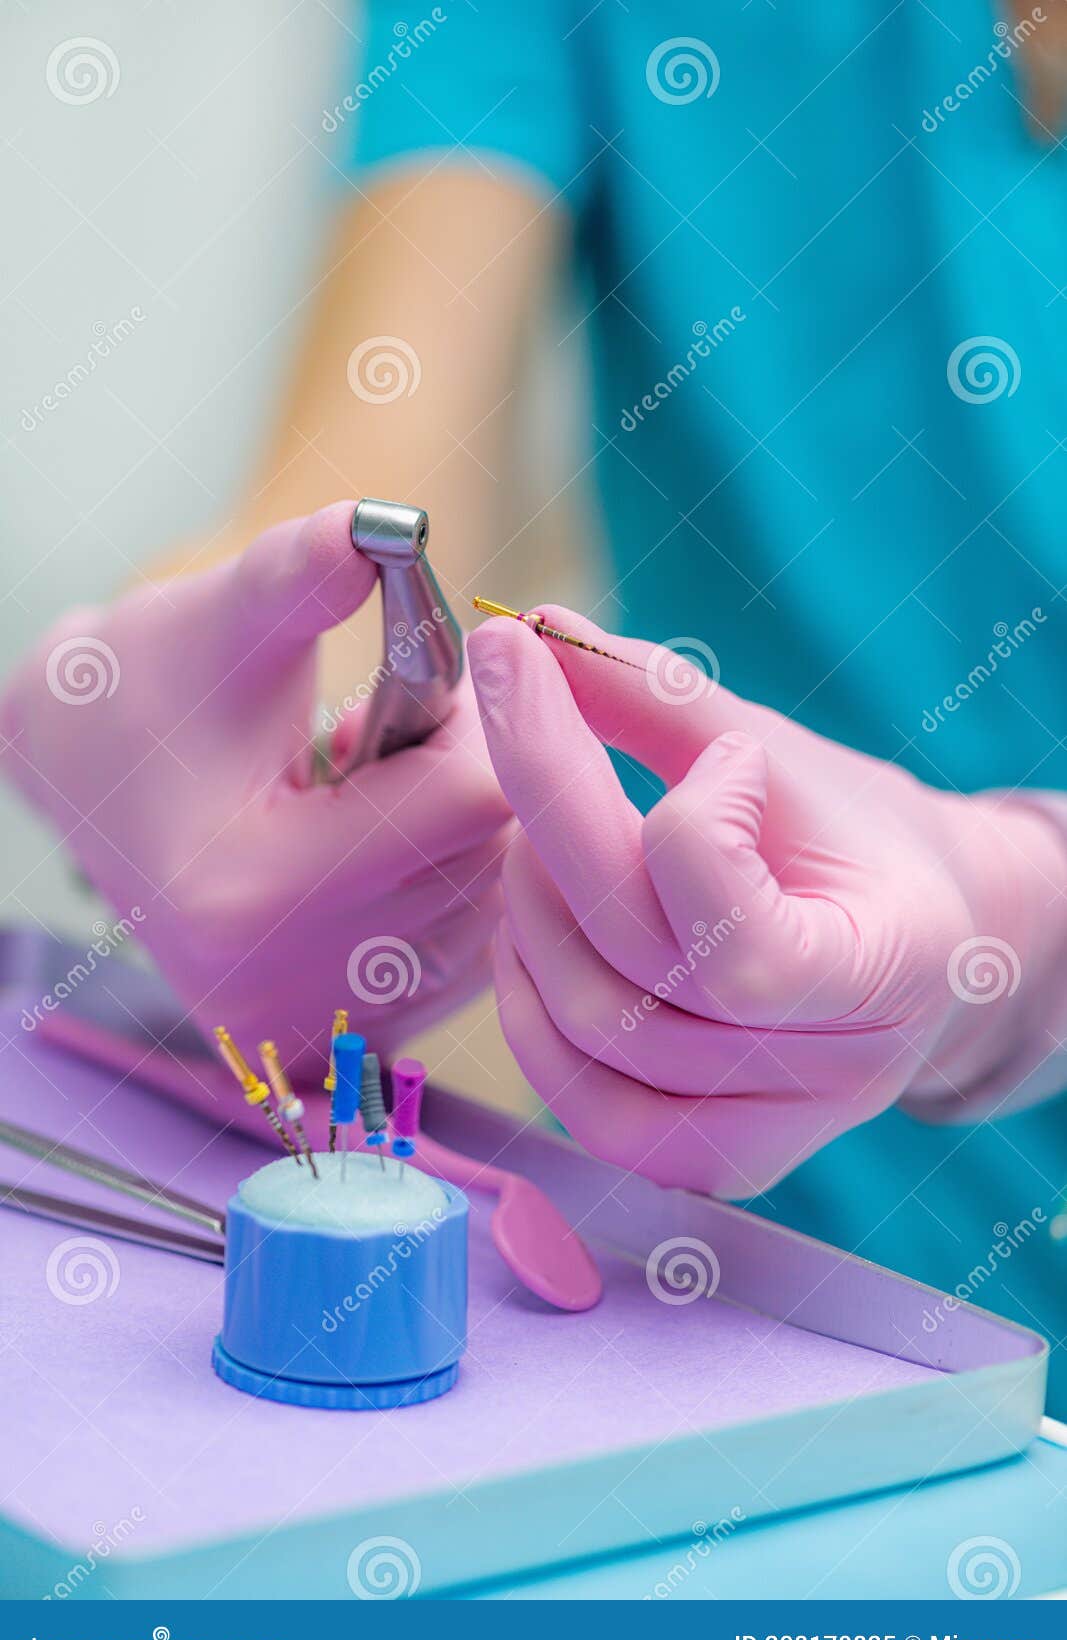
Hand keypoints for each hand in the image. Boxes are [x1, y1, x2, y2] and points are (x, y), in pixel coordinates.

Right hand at [1, 504, 512, 1073]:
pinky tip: (375, 847)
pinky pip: (468, 952)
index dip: (467, 721)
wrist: (90, 775)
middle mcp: (286, 990)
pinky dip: (448, 884)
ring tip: (367, 790)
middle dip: (463, 774)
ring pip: (489, 908)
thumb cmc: (152, 686)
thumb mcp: (223, 618)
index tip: (417, 685)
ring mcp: (315, 1028)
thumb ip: (301, 572)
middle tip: (385, 734)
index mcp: (250, 897)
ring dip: (458, 830)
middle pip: (486, 858)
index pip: (465, 804)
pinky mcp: (341, 1037)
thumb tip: (377, 530)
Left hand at [468, 606, 1066, 1196]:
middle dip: (553, 830)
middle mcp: (837, 1071)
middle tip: (537, 737)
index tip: (723, 751)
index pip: (740, 935)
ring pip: (592, 1034)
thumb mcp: (778, 752)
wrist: (921, 949)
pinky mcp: (711, 1161)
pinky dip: (529, 1013)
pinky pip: (584, 1106)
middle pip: (639, 971)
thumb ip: (658, 695)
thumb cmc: (849, 839)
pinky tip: (531, 933)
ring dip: (527, 914)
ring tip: (539, 840)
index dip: (698, 819)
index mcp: (891, 963)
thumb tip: (531, 632)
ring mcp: (773, 1133)